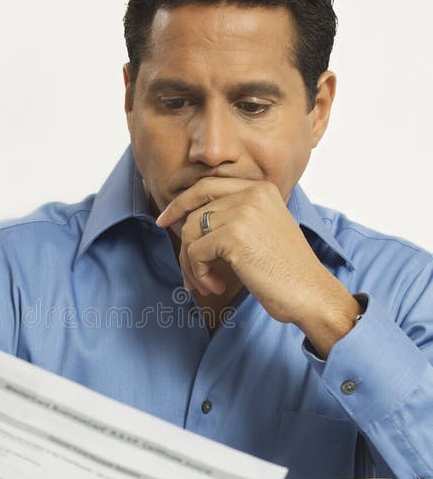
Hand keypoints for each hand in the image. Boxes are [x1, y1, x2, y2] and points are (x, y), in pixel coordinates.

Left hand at [156, 177, 361, 354]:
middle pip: (194, 210)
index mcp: (261, 189)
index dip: (181, 202)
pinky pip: (194, 253)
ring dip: (192, 264)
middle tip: (177, 259)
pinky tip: (217, 287)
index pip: (207, 186)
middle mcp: (251, 194)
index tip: (166, 219)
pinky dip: (199, 274)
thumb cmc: (287, 271)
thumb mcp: (264, 231)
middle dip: (179, 235)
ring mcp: (242, 213)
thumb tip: (188, 221)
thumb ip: (234, 218)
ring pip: (190, 233)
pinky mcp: (233, 236)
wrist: (311, 293)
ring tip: (207, 284)